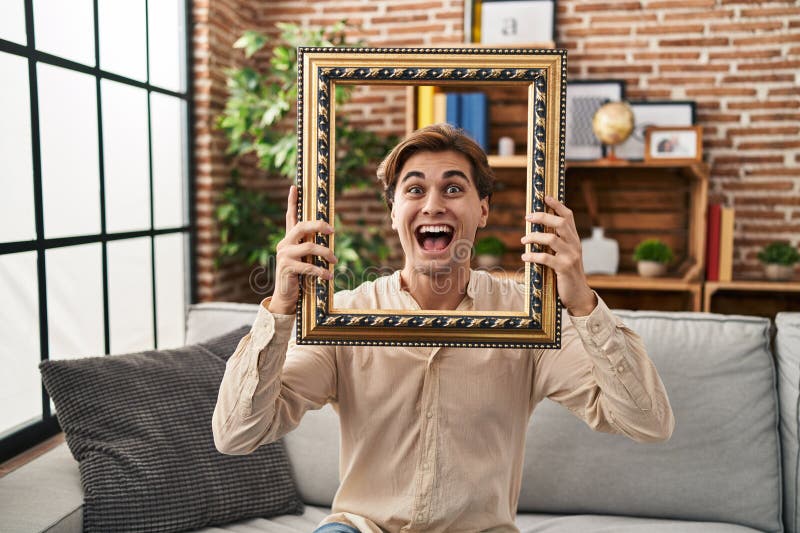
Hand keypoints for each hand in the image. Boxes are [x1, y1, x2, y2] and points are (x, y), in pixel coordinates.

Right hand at [269, 185, 336, 314]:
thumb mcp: (306, 259)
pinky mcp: (287, 268)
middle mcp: (284, 244)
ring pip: (309, 247)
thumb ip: (311, 247)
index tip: (295, 187)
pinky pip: (308, 266)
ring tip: (335, 261)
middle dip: (319, 226)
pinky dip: (321, 271)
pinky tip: (329, 276)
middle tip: (333, 231)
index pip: (290, 217)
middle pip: (302, 227)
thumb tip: (329, 237)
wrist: (286, 298)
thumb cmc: (300, 277)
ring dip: (326, 253)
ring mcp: (284, 255)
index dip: (292, 202)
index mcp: (289, 239)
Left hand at [521, 195, 596, 316]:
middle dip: (542, 217)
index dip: (557, 205)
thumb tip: (538, 231)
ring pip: (552, 239)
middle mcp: (575, 245)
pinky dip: (533, 256)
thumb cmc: (567, 273)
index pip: (568, 216)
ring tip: (523, 240)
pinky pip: (546, 258)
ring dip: (534, 237)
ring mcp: (571, 256)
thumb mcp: (566, 255)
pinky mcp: (564, 268)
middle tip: (527, 217)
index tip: (545, 197)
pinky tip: (525, 258)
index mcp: (574, 239)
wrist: (578, 294)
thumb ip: (557, 243)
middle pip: (560, 223)